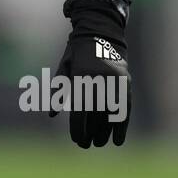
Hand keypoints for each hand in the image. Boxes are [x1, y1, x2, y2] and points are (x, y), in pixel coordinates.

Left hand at [49, 13, 130, 148]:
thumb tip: (52, 114)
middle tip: (86, 145)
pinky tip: (117, 139)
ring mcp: (114, 81)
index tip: (77, 140)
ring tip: (100, 143)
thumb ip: (59, 91)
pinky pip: (125, 109)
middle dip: (91, 133)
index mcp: (81, 77)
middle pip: (96, 116)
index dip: (79, 129)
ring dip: (105, 132)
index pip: (80, 112)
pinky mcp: (125, 82)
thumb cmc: (76, 53)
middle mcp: (99, 80)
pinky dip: (122, 125)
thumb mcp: (64, 69)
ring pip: (111, 115)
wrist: (100, 32)